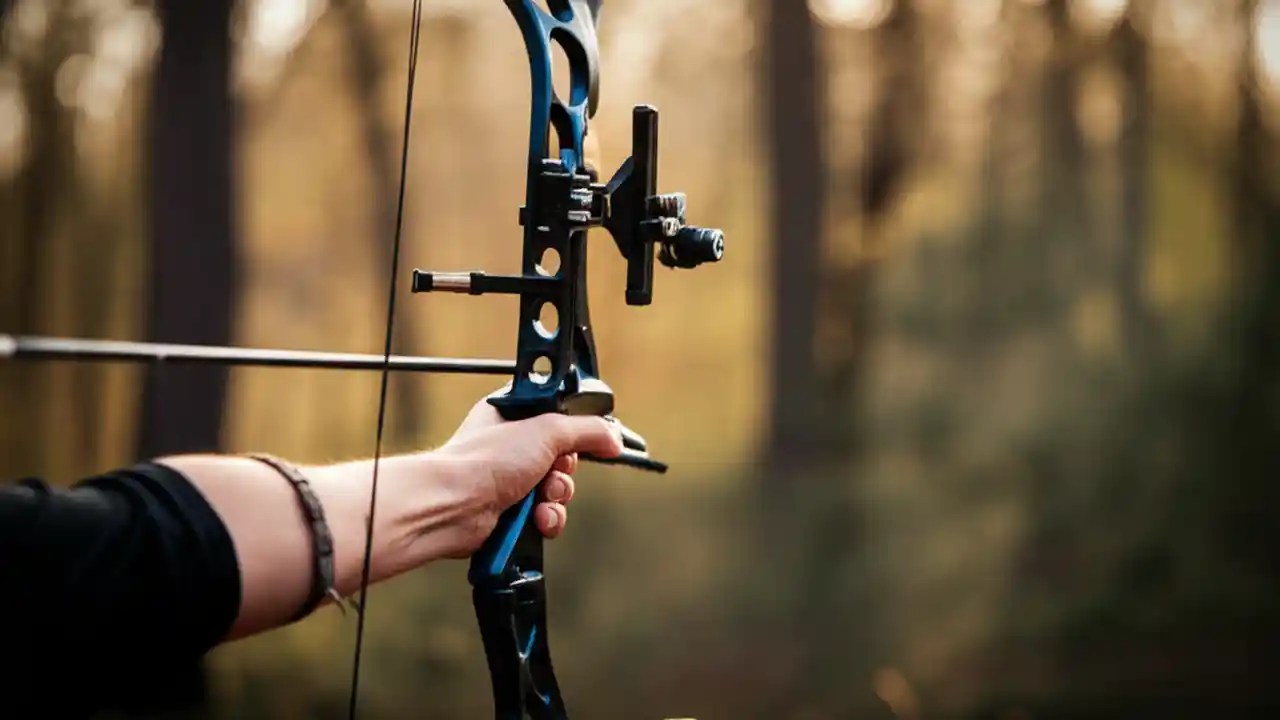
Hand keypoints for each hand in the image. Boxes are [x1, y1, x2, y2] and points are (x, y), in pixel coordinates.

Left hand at [426, 396, 623, 557]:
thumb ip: (586, 431)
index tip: (586, 438)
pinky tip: (536, 518)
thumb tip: (612, 437)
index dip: (574, 429)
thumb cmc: (481, 460)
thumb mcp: (546, 430)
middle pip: (563, 458)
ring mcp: (510, 480)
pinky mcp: (510, 512)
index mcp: (512, 415)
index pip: (557, 416)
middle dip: (565, 471)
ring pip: (557, 490)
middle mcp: (510, 447)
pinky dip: (547, 519)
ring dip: (557, 498)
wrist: (453, 505)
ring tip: (541, 498)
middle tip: (553, 470)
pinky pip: (546, 516)